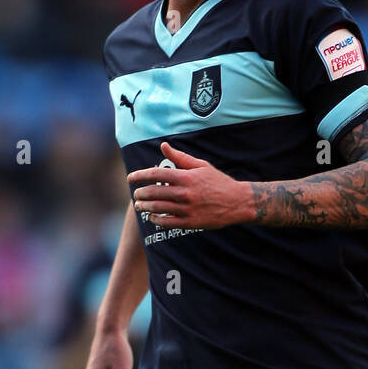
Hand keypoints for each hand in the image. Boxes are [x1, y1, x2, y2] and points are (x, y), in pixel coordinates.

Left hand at [128, 141, 250, 230]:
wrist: (237, 202)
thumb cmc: (218, 182)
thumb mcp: (201, 165)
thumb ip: (180, 157)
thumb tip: (163, 145)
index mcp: (186, 177)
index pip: (155, 174)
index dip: (139, 176)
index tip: (130, 178)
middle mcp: (184, 193)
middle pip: (153, 192)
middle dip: (140, 194)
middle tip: (136, 195)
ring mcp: (187, 209)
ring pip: (158, 208)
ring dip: (145, 207)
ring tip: (139, 206)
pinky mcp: (191, 222)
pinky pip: (167, 222)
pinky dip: (156, 220)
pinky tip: (152, 217)